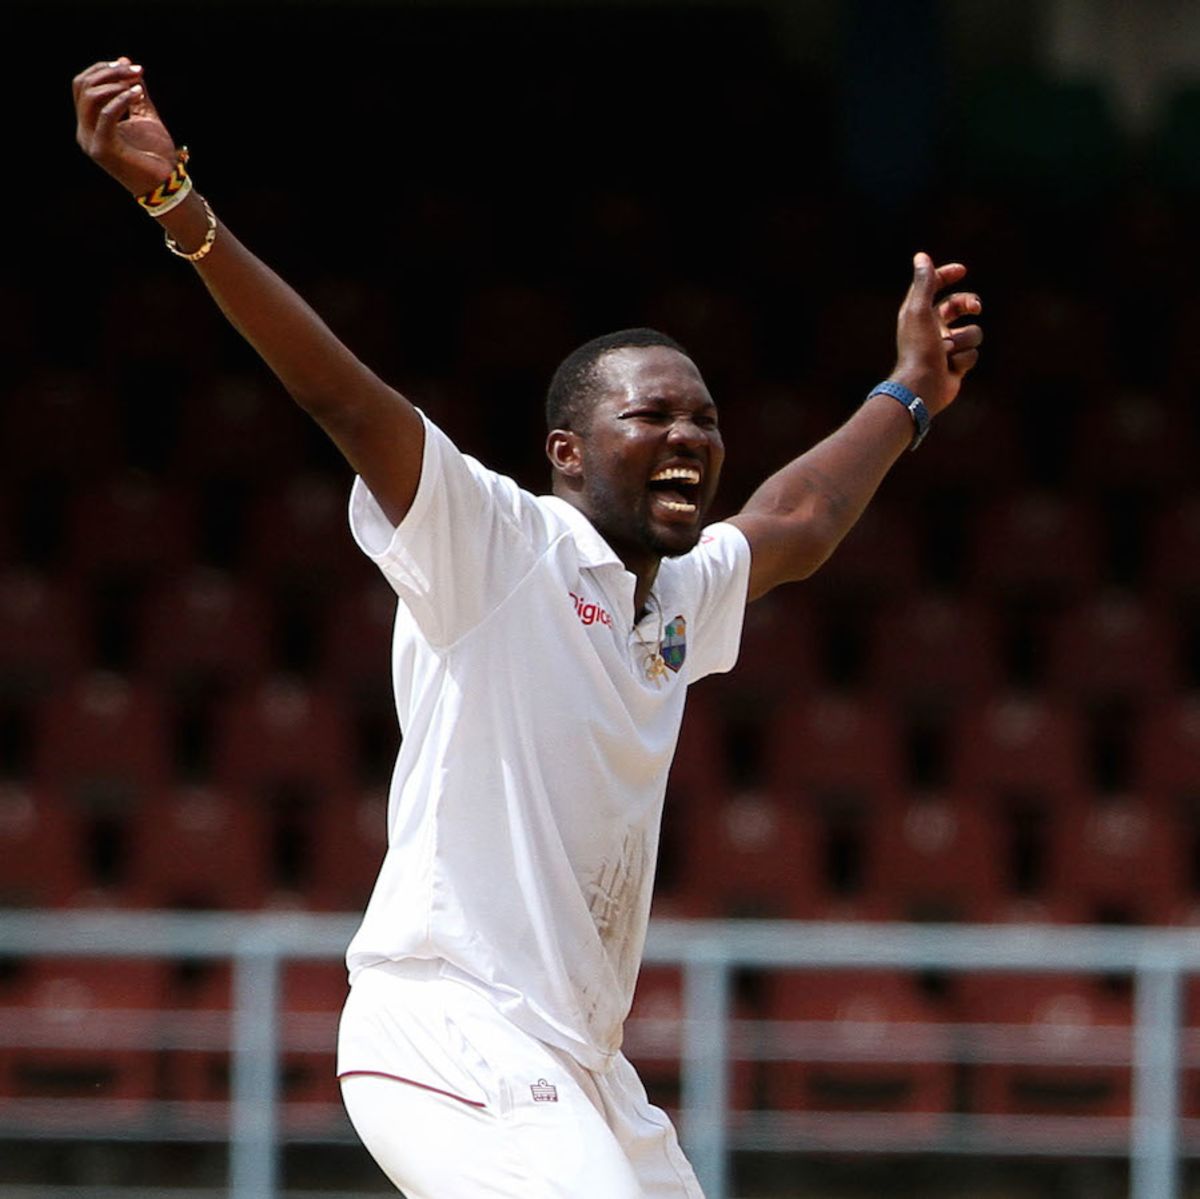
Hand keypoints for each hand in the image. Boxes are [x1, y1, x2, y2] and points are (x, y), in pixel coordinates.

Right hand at [73, 58, 177, 195]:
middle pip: (83, 86)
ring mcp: (91, 140)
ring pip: (90, 96)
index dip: (104, 69)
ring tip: (138, 84)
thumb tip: (126, 61)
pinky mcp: (103, 149)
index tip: (132, 66)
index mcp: (90, 123)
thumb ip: (135, 91)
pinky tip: (138, 94)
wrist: (166, 187)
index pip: (83, 85)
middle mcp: (85, 131)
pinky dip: (121, 99)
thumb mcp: (145, 116)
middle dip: (110, 72)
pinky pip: (106, 115)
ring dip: (115, 83)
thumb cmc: (156, 155)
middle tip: (137, 71)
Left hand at [891, 252, 982, 415]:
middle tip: (976, 307)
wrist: (922, 386)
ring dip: (963, 341)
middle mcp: (933, 328)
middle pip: (960, 306)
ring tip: (947, 352)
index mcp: (920, 314)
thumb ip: (923, 284)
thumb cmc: (919, 348)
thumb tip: (922, 256)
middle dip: (969, 304)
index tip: (962, 270)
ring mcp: (946, 346)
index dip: (947, 276)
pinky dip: (963, 359)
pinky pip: (972, 353)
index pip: (934, 287)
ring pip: (972, 332)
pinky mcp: (956, 363)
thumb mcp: (919, 312)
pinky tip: (951, 368)